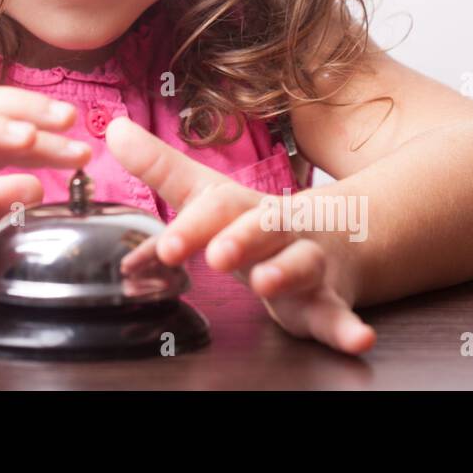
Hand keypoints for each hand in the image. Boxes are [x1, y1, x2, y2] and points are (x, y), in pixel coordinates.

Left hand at [105, 116, 375, 355]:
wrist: (335, 236)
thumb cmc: (254, 221)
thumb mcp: (209, 195)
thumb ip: (162, 169)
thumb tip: (114, 131)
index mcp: (244, 207)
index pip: (219, 207)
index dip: (191, 226)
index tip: (165, 248)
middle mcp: (279, 230)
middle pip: (264, 226)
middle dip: (241, 239)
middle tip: (216, 256)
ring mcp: (309, 264)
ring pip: (302, 264)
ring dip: (286, 273)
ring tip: (267, 284)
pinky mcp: (328, 302)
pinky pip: (342, 314)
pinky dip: (350, 328)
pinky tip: (359, 340)